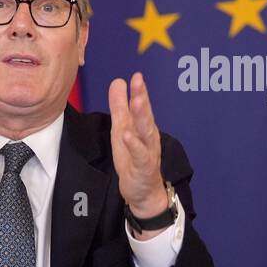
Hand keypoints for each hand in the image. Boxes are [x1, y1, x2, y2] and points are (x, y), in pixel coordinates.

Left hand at [108, 72, 165, 225]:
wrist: (143, 191)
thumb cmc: (133, 158)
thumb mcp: (122, 129)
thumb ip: (120, 107)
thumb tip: (118, 81)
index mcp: (143, 127)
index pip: (142, 106)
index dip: (139, 90)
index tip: (136, 75)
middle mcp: (148, 137)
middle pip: (146, 115)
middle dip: (142, 97)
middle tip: (138, 81)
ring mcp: (148, 152)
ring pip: (146, 132)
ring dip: (142, 117)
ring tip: (136, 102)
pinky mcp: (144, 167)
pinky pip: (140, 155)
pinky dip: (134, 145)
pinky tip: (127, 135)